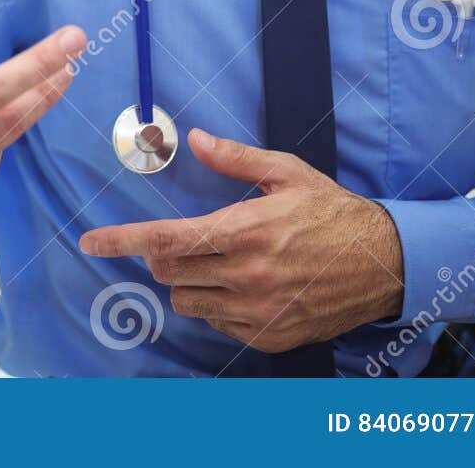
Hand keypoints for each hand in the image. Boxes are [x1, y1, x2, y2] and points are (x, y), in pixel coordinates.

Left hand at [78, 129, 404, 351]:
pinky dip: (218, 305)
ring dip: (190, 281)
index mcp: (244, 231)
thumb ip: (234, 158)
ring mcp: (257, 312)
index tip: (91, 241)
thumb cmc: (333, 212)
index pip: (166, 240)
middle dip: (164, 256)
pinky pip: (218, 324)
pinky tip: (245, 285)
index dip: (122, 241)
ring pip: (188, 302)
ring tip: (222, 261)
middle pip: (169, 273)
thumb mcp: (287, 172)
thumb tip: (192, 138)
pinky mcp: (269, 336)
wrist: (383, 264)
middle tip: (188, 240)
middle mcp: (247, 276)